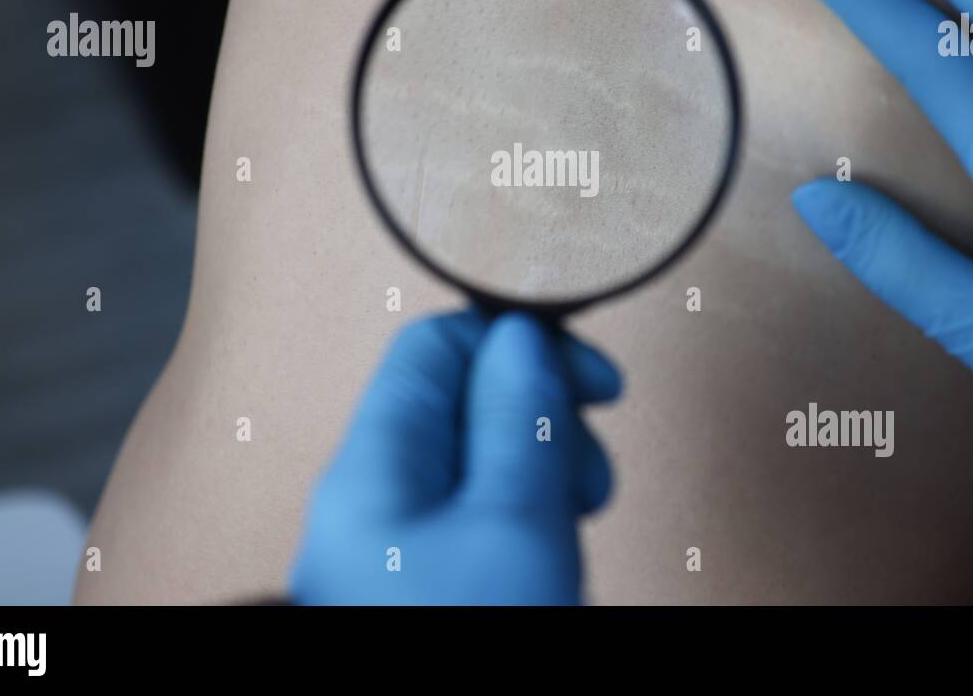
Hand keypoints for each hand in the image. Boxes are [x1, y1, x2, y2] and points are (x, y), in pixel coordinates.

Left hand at [289, 312, 621, 604]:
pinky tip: (551, 559)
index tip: (592, 382)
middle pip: (466, 401)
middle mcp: (380, 490)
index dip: (520, 343)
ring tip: (573, 526)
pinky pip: (482, 521)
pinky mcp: (425, 581)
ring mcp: (400, 541)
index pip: (441, 343)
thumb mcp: (512, 521)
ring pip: (483, 464)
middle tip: (587, 474)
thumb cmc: (461, 637)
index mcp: (380, 457)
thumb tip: (525, 335)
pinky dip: (529, 523)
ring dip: (546, 476)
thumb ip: (521, 416)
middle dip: (546, 419)